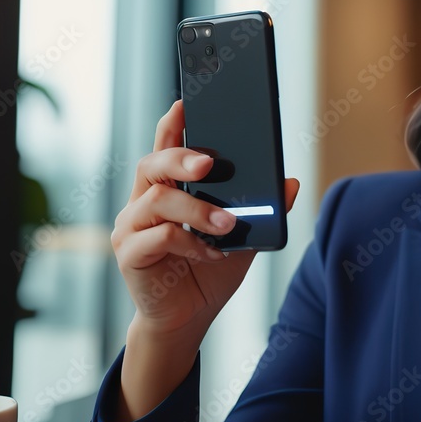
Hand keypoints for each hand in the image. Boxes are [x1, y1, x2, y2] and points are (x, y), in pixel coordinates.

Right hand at [111, 100, 299, 339]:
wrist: (188, 319)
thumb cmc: (210, 271)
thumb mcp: (246, 236)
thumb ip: (264, 209)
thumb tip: (291, 183)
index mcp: (169, 189)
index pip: (165, 147)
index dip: (171, 124)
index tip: (186, 103)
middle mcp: (144, 201)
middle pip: (153, 163)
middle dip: (181, 156)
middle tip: (210, 163)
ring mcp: (131, 226)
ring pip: (158, 198)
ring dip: (198, 209)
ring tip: (228, 224)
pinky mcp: (129, 253)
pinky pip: (158, 236)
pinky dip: (189, 242)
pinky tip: (210, 252)